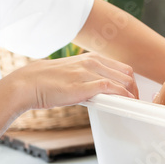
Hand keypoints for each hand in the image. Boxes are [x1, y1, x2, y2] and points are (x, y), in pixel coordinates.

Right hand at [7, 53, 138, 111]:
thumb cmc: (48, 81)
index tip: (133, 93)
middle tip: (136, 102)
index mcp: (91, 57)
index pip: (122, 67)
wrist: (28, 83)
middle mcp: (92, 62)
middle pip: (126, 74)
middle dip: (135, 89)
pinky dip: (122, 96)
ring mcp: (88, 72)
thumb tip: (100, 90)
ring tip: (133, 106)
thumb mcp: (73, 72)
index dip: (130, 81)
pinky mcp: (83, 85)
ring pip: (122, 80)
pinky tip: (124, 103)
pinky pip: (110, 88)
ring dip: (131, 94)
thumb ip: (88, 76)